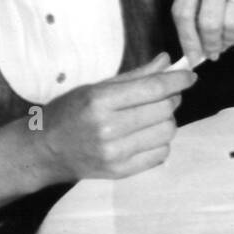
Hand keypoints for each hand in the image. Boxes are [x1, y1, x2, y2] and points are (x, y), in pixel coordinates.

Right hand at [34, 53, 192, 181]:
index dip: (177, 80)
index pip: (152, 88)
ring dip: (167, 120)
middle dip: (172, 97)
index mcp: (100, 101)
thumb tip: (167, 61)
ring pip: (167, 132)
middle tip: (166, 94)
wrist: (43, 150)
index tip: (190, 76)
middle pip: (163, 109)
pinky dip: (161, 142)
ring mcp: (114, 153)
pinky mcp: (120, 172)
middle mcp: (108, 129)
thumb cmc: (68, 112)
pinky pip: (160, 154)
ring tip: (153, 116)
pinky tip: (147, 135)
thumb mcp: (96, 87)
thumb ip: (135, 76)